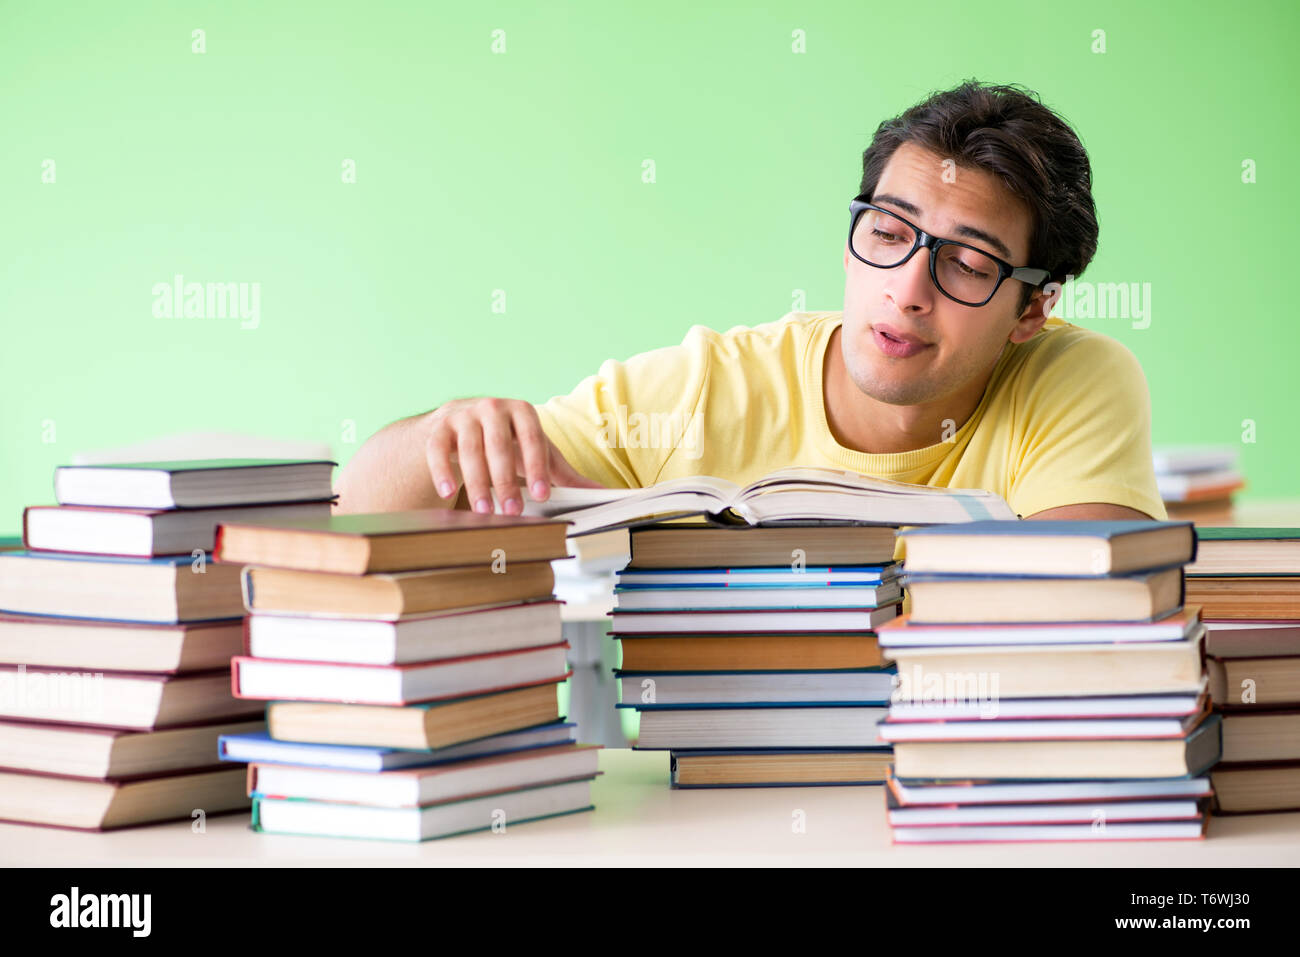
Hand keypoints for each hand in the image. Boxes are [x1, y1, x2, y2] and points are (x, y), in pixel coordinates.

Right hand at [424, 398, 603, 514]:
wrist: (460, 423)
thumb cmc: (506, 441)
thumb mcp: (534, 452)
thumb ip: (564, 473)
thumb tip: (603, 492)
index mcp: (522, 411)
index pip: (532, 438)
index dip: (537, 466)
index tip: (543, 495)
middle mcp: (492, 407)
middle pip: (499, 445)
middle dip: (506, 480)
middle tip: (512, 511)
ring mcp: (463, 415)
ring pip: (468, 449)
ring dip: (476, 482)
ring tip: (484, 510)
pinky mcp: (439, 428)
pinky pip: (438, 449)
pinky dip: (442, 470)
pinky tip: (448, 493)